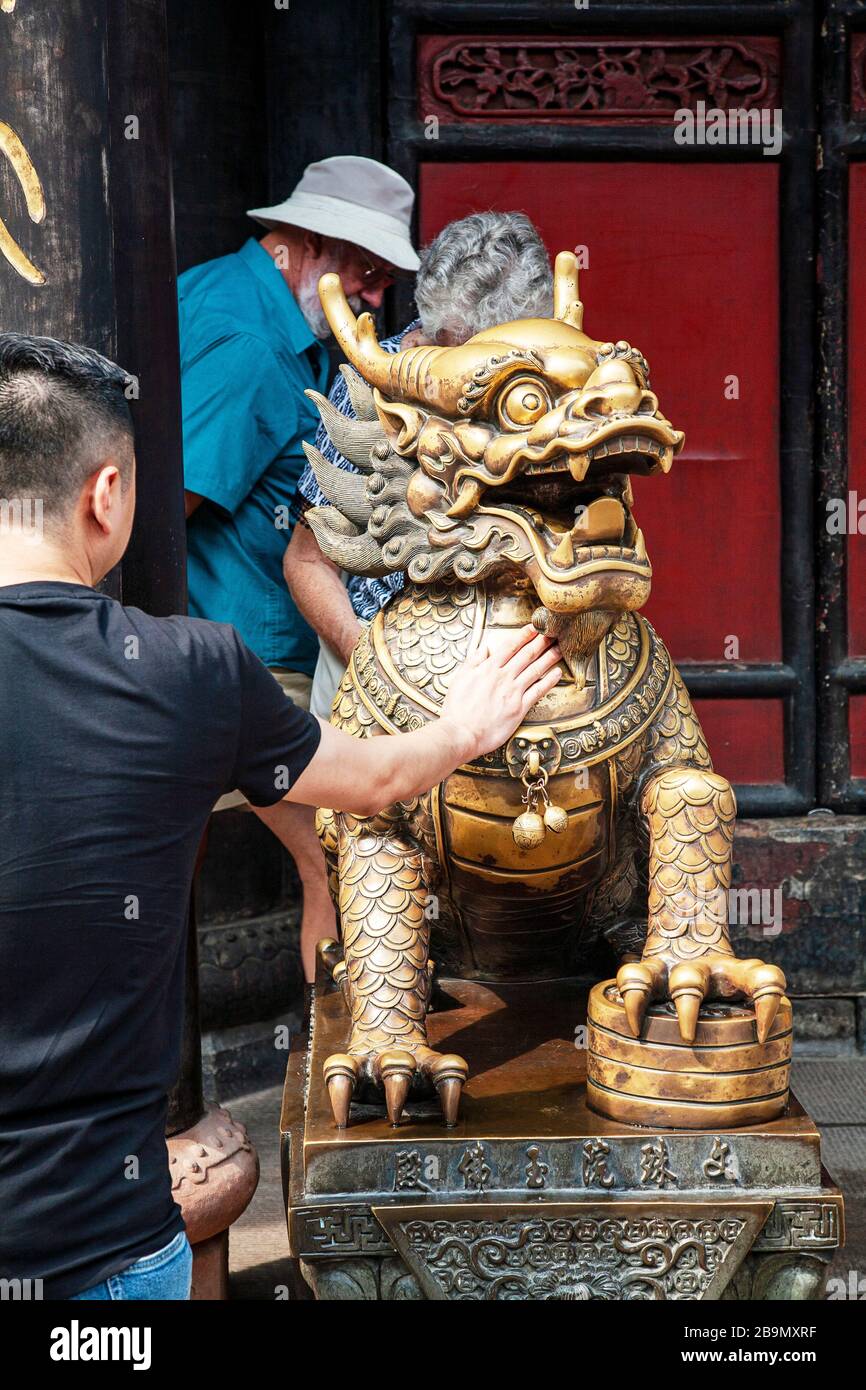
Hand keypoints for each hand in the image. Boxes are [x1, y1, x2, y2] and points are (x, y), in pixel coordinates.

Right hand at [441, 625, 560, 762]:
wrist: (461, 733)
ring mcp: (513, 692)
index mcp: (489, 669)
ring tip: (559, 649)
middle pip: (527, 655)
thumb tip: (484, 648)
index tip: (534, 627)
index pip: (511, 646)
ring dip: (549, 658)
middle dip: (542, 642)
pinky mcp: (519, 708)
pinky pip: (538, 691)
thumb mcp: (460, 678)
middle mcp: (503, 677)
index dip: (525, 635)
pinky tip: (557, 674)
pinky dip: (549, 681)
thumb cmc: (458, 709)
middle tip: (553, 633)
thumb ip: (474, 661)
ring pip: (536, 670)